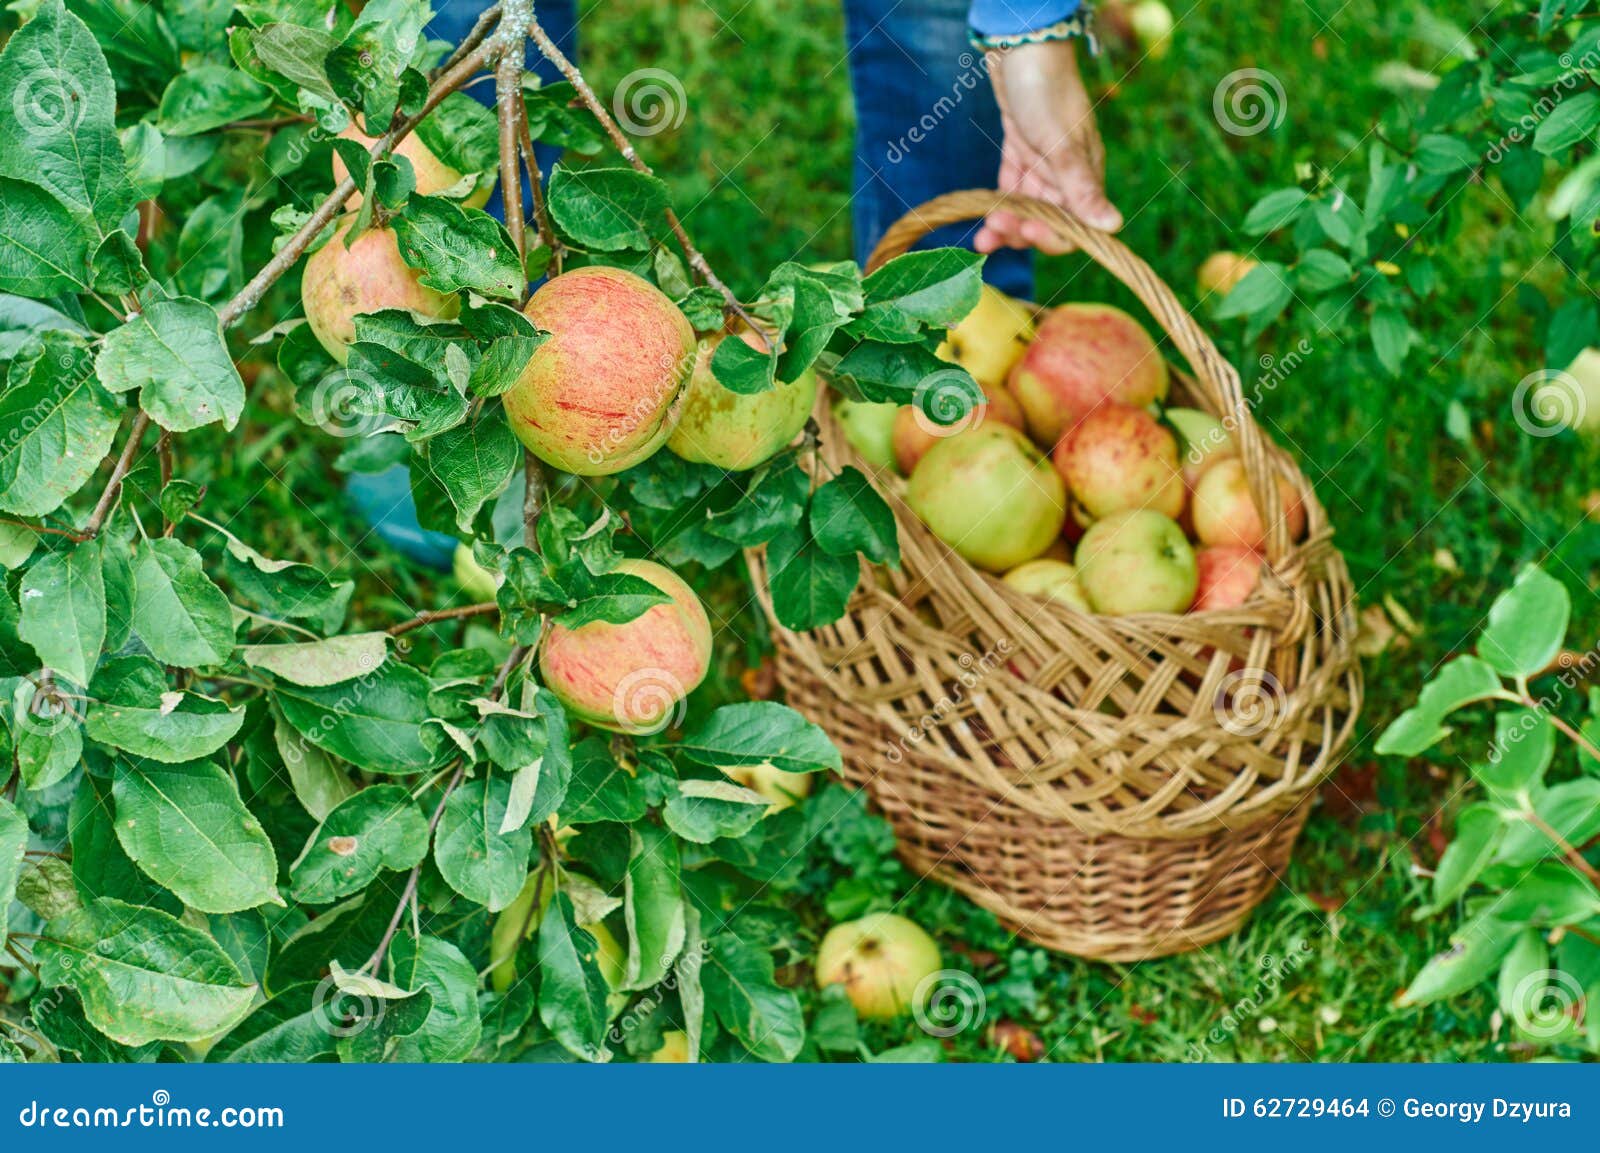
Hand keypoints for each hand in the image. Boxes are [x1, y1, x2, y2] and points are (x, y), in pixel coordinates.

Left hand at [977, 38, 1121, 253]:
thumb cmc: (1045, 90)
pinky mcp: (1021, 154)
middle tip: (993, 231)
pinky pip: (1011, 191)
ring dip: (1005, 226)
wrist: (1020, 47)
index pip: (1076, 225)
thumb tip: (1112, 227)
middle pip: (1047, 222)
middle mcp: (1066, 175)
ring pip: (1026, 210)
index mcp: (1085, 174)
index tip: (1027, 231)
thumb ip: (1082, 188)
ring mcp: (1042, 165)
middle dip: (1020, 233)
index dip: (1052, 236)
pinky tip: (981, 217)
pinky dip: (998, 206)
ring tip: (981, 238)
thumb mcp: (1062, 144)